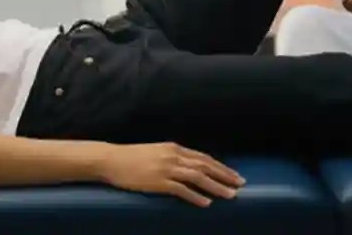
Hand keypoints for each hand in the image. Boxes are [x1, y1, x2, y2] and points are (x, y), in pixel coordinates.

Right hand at [96, 142, 244, 206]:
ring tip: (230, 194)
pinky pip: (181, 189)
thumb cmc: (131, 158)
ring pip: (198, 177)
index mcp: (174, 148)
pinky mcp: (157, 181)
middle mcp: (173, 156)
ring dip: (216, 186)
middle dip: (225, 175)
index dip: (221, 167)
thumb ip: (172, 158)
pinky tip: (206, 203)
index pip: (203, 157)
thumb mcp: (156, 152)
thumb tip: (187, 167)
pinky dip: (195, 196)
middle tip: (240, 184)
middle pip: (205, 165)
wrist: (111, 160)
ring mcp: (166, 168)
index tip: (234, 175)